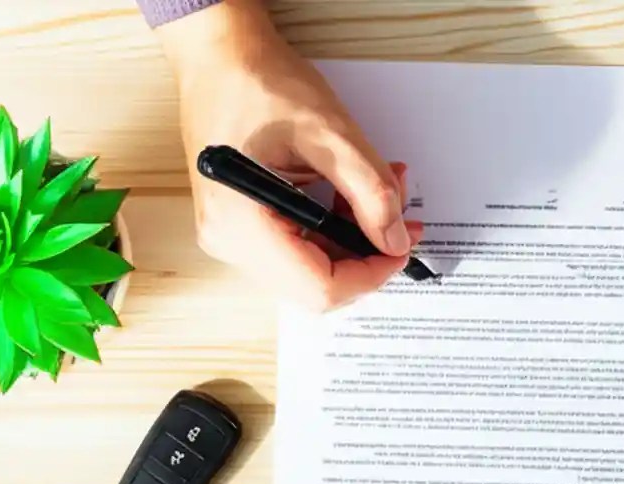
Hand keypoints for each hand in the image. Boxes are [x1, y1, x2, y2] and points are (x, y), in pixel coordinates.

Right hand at [157, 0, 420, 310]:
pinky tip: (350, 195)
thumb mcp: (330, 134)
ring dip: (354, 239)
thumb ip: (370, 192)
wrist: (221, 56)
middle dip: (366, 255)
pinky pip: (299, 248)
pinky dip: (334, 229)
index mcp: (240, 223)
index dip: (371, 274)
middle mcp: (228, 240)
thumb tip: (395, 239)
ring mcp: (231, 236)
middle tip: (401, 216)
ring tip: (381, 193)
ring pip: (311, 270)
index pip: (319, 287)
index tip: (402, 246)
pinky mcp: (242, 225)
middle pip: (316, 285)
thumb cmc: (259, 82)